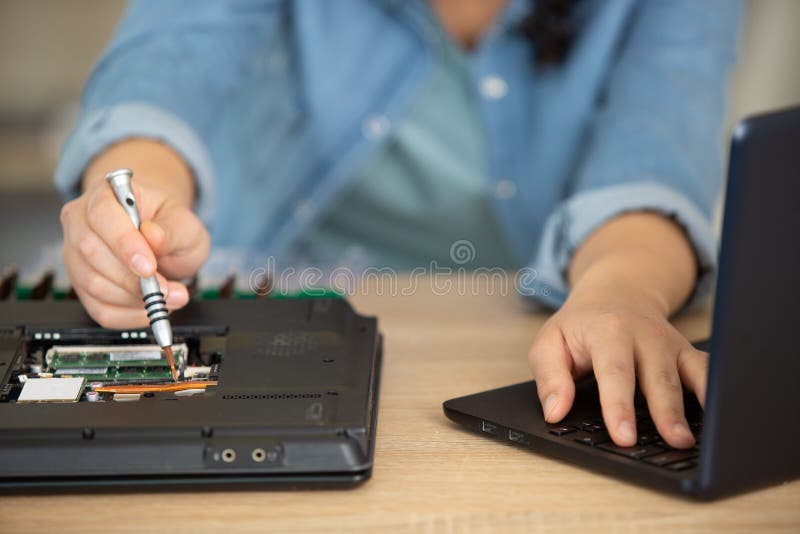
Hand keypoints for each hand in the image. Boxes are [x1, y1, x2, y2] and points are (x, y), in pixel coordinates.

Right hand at [60, 144, 209, 328]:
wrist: (161, 240)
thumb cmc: (168, 225)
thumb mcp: (184, 222)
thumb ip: (172, 229)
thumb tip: (153, 237)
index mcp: (105, 194)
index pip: (102, 215)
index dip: (124, 243)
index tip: (149, 267)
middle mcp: (81, 222)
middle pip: (91, 252)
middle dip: (132, 279)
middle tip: (166, 289)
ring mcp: (75, 255)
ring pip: (93, 284)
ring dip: (135, 299)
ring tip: (169, 297)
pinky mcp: (81, 285)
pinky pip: (98, 309)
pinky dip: (129, 315)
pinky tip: (150, 309)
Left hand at [528, 281, 706, 448]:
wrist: (615, 293)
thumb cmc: (580, 326)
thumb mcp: (549, 343)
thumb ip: (550, 377)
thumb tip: (555, 412)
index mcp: (608, 331)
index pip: (615, 372)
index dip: (619, 405)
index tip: (624, 436)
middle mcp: (644, 335)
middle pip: (658, 377)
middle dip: (666, 411)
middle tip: (672, 442)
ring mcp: (670, 344)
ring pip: (688, 376)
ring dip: (695, 407)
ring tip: (694, 439)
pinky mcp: (687, 353)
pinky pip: (708, 371)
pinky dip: (716, 392)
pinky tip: (720, 417)